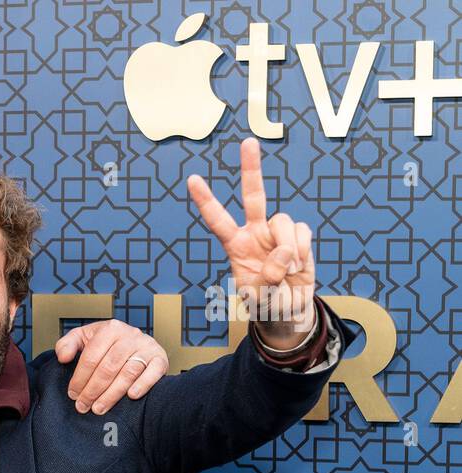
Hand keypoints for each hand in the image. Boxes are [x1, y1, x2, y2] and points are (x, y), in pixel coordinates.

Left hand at [55, 319, 169, 413]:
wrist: (135, 341)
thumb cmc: (106, 343)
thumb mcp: (84, 338)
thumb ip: (67, 344)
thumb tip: (62, 357)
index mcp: (110, 329)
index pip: (91, 356)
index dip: (80, 378)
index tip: (72, 394)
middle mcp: (130, 336)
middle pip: (108, 367)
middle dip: (93, 390)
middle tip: (83, 406)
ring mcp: (146, 347)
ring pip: (128, 373)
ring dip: (112, 394)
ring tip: (99, 408)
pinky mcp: (160, 358)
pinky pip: (153, 372)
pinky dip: (142, 385)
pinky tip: (131, 397)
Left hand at [187, 137, 315, 348]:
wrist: (287, 309)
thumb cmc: (264, 302)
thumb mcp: (257, 296)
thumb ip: (267, 279)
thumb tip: (283, 259)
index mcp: (235, 244)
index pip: (218, 219)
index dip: (206, 200)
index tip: (192, 179)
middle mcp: (256, 232)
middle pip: (255, 195)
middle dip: (251, 168)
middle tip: (248, 141)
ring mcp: (278, 232)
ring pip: (283, 221)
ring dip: (286, 251)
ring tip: (284, 273)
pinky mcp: (299, 237)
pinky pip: (302, 233)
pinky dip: (301, 251)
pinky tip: (298, 267)